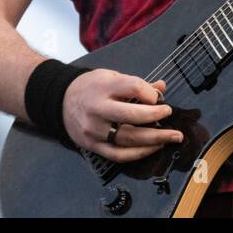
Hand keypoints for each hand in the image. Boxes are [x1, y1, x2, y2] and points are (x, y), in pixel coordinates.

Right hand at [62, 69, 183, 161]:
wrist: (61, 101)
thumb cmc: (91, 87)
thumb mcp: (111, 77)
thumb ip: (137, 84)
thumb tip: (161, 87)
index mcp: (104, 87)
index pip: (132, 88)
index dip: (150, 93)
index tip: (158, 98)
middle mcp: (97, 109)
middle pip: (131, 116)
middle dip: (155, 117)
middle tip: (170, 115)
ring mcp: (94, 129)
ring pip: (127, 139)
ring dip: (153, 140)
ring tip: (171, 137)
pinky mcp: (92, 145)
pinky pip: (118, 154)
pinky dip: (138, 154)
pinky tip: (152, 148)